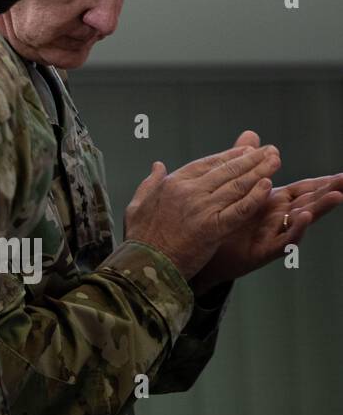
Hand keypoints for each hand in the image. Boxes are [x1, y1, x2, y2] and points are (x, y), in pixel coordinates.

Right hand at [124, 142, 280, 278]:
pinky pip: (240, 209)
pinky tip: (267, 186)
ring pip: (237, 186)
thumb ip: (149, 183)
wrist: (145, 264)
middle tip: (270, 150)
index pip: (207, 163)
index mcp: (173, 183)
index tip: (247, 149)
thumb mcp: (138, 203)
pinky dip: (254, 197)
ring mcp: (202, 209)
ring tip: (275, 162)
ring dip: (259, 171)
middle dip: (251, 158)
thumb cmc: (140, 236)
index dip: (229, 155)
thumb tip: (157, 165)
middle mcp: (189, 191)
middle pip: (226, 170)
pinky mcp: (213, 228)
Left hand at [188, 132, 342, 293]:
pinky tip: (304, 218)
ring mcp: (274, 234)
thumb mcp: (238, 189)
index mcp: (274, 201)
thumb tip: (251, 133)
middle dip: (329, 190)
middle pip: (309, 201)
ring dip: (319, 209)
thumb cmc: (225, 221)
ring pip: (301, 220)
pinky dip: (295, 229)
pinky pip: (283, 240)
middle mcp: (279, 217)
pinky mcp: (264, 250)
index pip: (303, 188)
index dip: (322, 181)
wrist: (206, 252)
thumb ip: (246, 162)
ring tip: (336, 196)